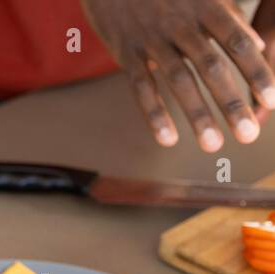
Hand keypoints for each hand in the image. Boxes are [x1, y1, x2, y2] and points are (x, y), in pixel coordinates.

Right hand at [82, 0, 274, 150]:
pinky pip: (141, 87)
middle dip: (231, 103)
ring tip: (213, 145)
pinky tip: (168, 140)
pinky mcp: (126, 52)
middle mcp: (181, 24)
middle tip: (249, 135)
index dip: (255, 72)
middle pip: (211, 67)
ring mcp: (152, 39)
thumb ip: (229, 18)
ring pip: (178, 81)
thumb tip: (257, 46)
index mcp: (206, 7)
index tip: (271, 102)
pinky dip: (154, 114)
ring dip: (197, 115)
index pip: (237, 43)